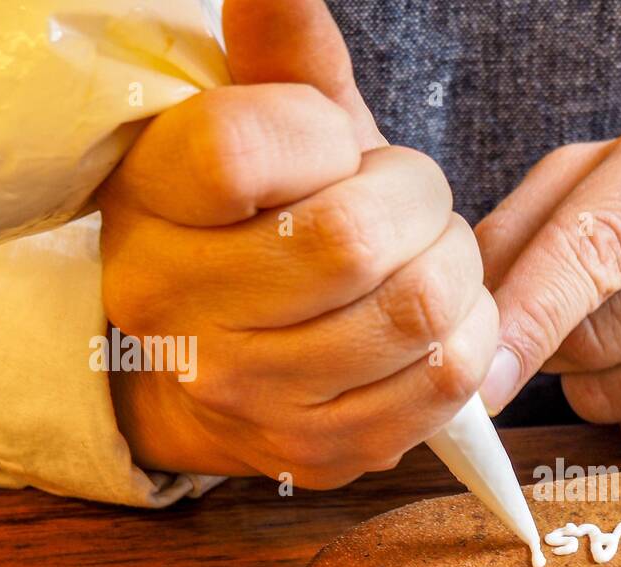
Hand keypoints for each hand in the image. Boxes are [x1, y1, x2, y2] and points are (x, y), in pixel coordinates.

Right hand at [99, 0, 496, 486]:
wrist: (232, 372)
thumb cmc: (265, 231)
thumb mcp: (265, 133)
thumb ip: (280, 60)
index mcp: (148, 207)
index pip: (244, 147)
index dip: (323, 134)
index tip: (332, 148)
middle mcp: (179, 315)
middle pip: (352, 237)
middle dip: (418, 200)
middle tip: (413, 204)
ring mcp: (251, 398)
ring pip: (414, 308)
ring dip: (455, 267)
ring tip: (431, 259)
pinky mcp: (324, 453)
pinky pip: (446, 378)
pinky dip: (472, 332)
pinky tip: (445, 318)